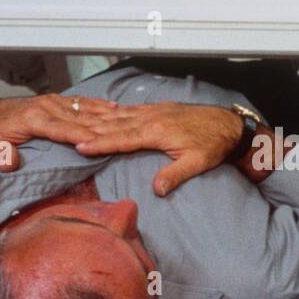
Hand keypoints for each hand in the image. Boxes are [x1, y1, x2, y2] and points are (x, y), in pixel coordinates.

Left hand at [0, 94, 118, 171]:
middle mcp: (46, 106)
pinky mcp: (54, 100)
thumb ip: (3, 155)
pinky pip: (80, 101)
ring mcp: (52, 101)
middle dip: (102, 127)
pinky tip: (112, 106)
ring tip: (126, 119)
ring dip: (104, 114)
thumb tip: (10, 163)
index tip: (101, 142)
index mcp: (34, 119)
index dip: (83, 136)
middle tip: (124, 133)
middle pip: (79, 119)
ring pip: (83, 108)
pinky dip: (97, 104)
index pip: (64, 129)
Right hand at [71, 102, 243, 195]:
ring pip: (121, 115)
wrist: (229, 124)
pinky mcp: (161, 109)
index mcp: (157, 131)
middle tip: (68, 133)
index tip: (80, 146)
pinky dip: (116, 112)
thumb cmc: (214, 144)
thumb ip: (175, 175)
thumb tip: (156, 190)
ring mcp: (156, 111)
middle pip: (116, 124)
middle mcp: (152, 118)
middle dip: (91, 129)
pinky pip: (132, 110)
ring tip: (79, 123)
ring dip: (100, 119)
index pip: (122, 138)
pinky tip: (108, 114)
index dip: (100, 143)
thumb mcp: (197, 163)